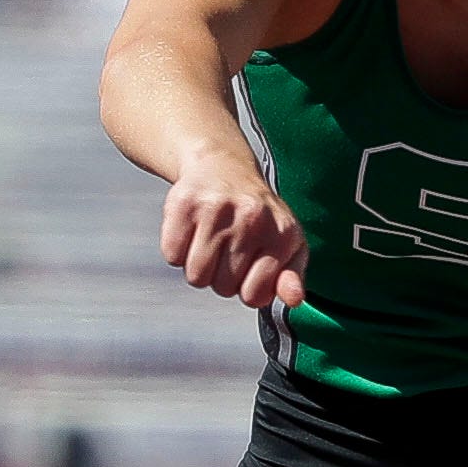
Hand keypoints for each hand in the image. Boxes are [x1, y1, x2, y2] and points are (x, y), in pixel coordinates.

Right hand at [161, 159, 308, 311]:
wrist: (223, 167)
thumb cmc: (257, 215)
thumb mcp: (286, 244)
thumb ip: (291, 277)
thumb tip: (294, 299)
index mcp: (282, 234)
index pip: (254, 296)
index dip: (245, 289)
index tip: (248, 268)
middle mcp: (253, 218)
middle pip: (223, 288)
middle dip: (221, 276)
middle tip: (227, 248)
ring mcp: (218, 208)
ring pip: (196, 275)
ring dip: (198, 266)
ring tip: (210, 241)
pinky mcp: (186, 203)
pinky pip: (173, 255)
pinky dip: (178, 250)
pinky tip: (192, 230)